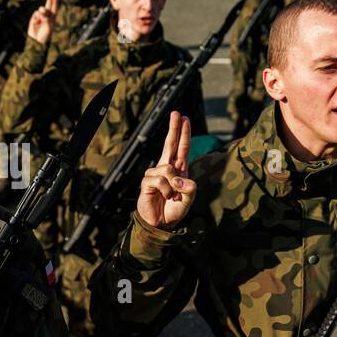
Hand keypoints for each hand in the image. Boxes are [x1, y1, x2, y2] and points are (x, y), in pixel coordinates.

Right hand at [27, 0, 58, 44]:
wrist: (36, 42)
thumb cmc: (45, 36)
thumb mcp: (48, 26)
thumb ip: (46, 17)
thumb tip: (40, 10)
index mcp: (52, 19)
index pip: (54, 9)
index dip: (55, 2)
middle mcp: (46, 17)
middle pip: (48, 6)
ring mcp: (39, 18)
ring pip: (41, 10)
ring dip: (42, 12)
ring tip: (42, 17)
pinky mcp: (33, 19)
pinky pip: (35, 14)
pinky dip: (36, 17)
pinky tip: (36, 23)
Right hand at [136, 111, 196, 230]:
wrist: (160, 224)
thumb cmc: (174, 210)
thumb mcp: (188, 199)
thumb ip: (189, 188)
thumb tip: (178, 178)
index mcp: (179, 170)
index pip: (181, 148)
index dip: (183, 133)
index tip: (184, 118)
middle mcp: (166, 168)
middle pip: (170, 144)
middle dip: (173, 128)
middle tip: (176, 112)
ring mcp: (155, 174)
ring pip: (168, 168)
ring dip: (173, 185)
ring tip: (171, 196)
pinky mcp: (147, 182)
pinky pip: (159, 180)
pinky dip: (165, 190)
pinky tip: (163, 196)